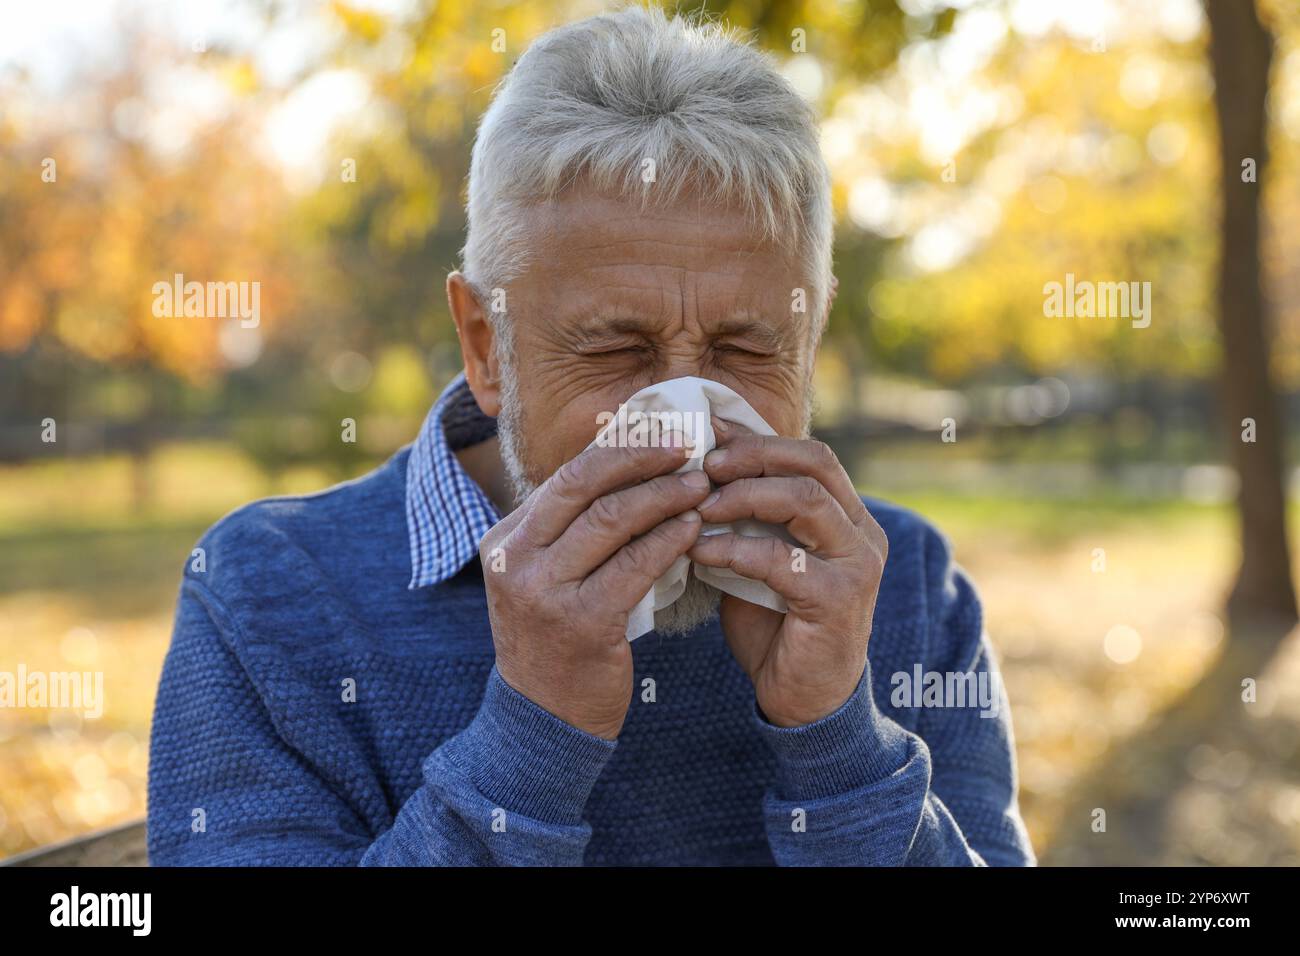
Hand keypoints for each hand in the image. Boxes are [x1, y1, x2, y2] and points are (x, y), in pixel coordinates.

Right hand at [479, 433, 709, 738]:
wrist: (544, 720)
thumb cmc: (557, 638)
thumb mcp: (545, 576)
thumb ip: (571, 528)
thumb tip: (625, 461)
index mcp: (504, 540)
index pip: (565, 476)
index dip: (617, 448)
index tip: (659, 434)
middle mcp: (515, 559)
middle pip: (582, 484)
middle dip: (640, 457)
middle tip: (687, 447)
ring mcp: (544, 591)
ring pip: (611, 519)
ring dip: (664, 495)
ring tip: (701, 486)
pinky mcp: (582, 622)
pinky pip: (635, 565)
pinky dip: (670, 540)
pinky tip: (695, 530)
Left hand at [689, 418, 887, 726]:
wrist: (802, 701)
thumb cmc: (774, 625)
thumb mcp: (756, 558)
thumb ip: (742, 518)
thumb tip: (694, 469)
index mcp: (847, 516)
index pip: (809, 454)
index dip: (755, 438)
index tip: (705, 432)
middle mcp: (862, 533)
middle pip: (813, 463)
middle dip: (752, 456)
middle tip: (701, 466)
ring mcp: (857, 565)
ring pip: (805, 500)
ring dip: (743, 496)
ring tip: (699, 507)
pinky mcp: (840, 600)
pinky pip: (783, 558)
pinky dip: (734, 549)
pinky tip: (700, 552)